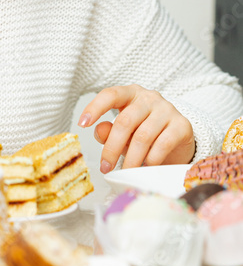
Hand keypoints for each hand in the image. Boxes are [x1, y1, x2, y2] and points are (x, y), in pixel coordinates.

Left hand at [78, 84, 194, 171]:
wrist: (178, 140)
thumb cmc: (144, 132)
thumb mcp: (124, 131)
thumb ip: (109, 130)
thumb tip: (98, 131)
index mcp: (131, 93)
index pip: (110, 94)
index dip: (95, 108)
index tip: (82, 124)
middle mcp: (149, 98)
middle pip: (125, 121)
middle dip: (112, 148)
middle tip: (105, 167)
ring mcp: (167, 110)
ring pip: (143, 136)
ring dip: (131, 159)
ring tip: (125, 171)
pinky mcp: (182, 125)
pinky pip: (162, 145)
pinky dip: (151, 160)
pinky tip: (145, 167)